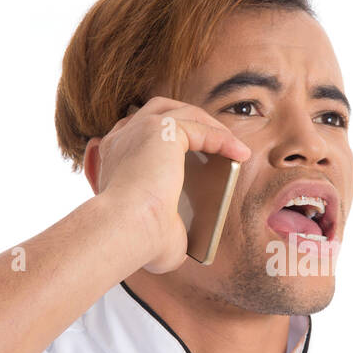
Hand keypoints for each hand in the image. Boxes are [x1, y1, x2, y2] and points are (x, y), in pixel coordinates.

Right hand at [87, 97, 250, 272]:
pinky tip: (240, 154)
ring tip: (234, 148)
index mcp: (112, 157)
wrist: (124, 231)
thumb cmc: (135, 239)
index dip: (166, 137)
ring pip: (182, 113)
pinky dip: (222, 138)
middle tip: (214, 141)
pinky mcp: (161, 130)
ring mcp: (139, 129)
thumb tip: (182, 241)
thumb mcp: (152, 229)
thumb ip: (166, 224)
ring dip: (211, 127)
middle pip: (159, 111)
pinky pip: (199, 126)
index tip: (191, 151)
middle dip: (189, 120)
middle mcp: (121, 138)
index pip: (138, 133)